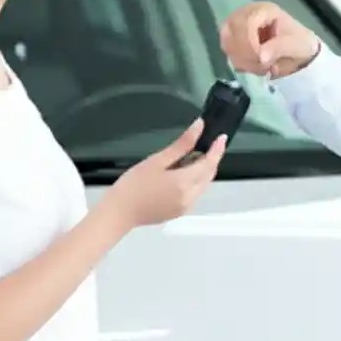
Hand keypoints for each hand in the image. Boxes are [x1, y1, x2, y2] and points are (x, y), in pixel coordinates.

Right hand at [100, 119, 225, 228]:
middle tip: (206, 144)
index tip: (221, 137)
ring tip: (189, 158)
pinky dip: (194, 182)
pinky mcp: (180, 212)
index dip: (217, 149)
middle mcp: (190, 197)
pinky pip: (194, 194)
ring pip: (203, 185)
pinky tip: (180, 175)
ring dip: (202, 171)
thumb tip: (199, 127)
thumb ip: (182, 144)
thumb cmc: (133, 185)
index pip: (210, 163)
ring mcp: (186, 207)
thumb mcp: (157, 160)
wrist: (118, 213)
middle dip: (210, 159)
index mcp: (185, 182)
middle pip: (209, 175)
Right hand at [219, 1, 320, 78]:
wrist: (299, 54)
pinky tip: (256, 67)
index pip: (245, 22)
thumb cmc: (299, 44)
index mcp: (263, 10)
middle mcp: (247, 14)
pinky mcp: (235, 40)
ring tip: (262, 67)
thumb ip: (278, 48)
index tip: (262, 60)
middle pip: (230, 30)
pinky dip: (241, 63)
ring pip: (226, 42)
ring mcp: (239, 27)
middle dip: (244, 52)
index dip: (249, 43)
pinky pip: (229, 53)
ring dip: (242, 59)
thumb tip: (261, 57)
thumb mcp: (294, 45)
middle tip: (262, 65)